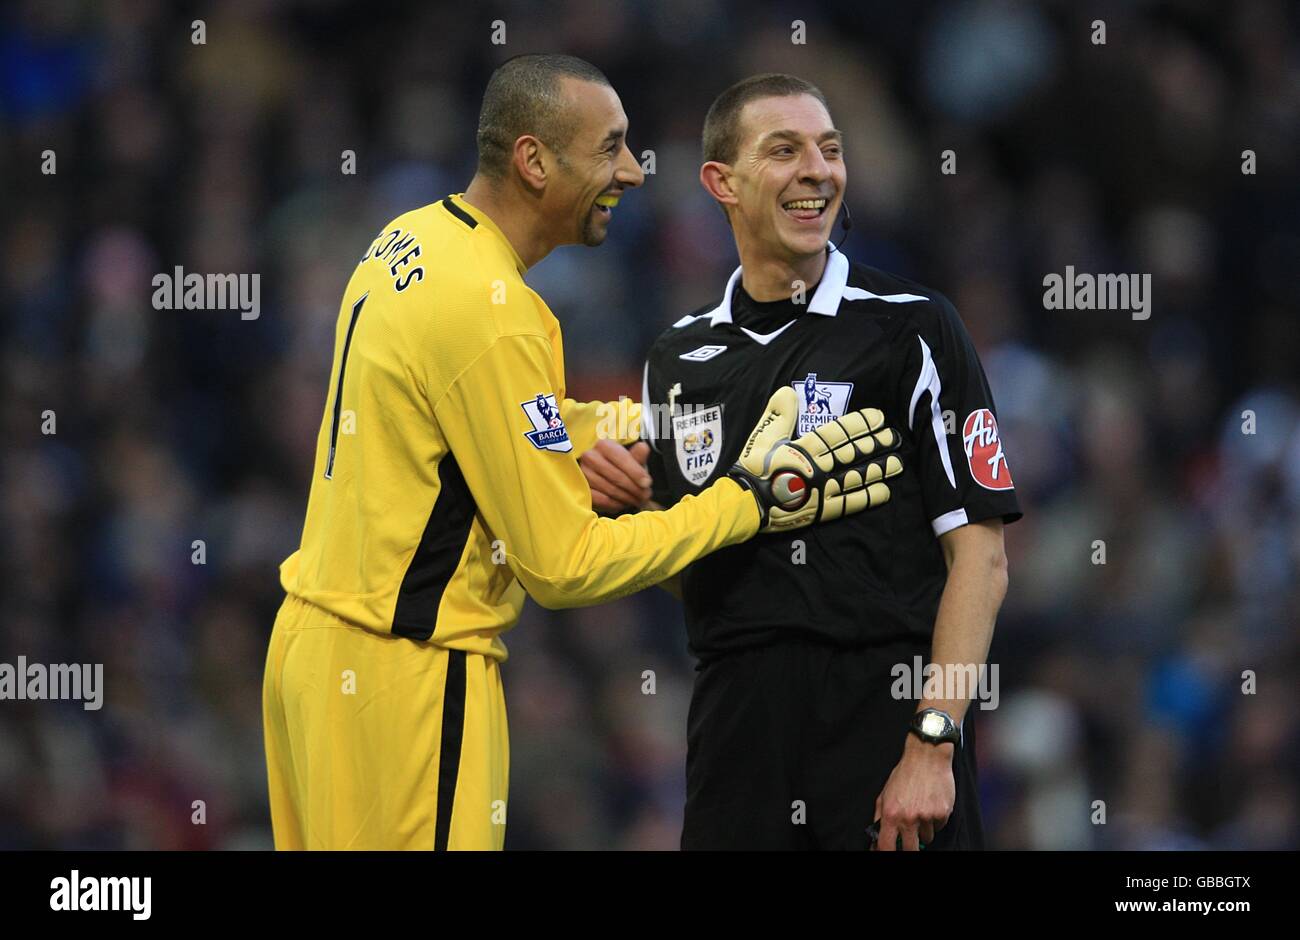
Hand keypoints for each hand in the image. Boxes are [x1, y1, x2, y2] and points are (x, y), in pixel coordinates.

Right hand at [580, 439, 652, 513]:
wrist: (603, 476)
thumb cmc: (619, 466)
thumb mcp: (630, 459)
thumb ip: (638, 454)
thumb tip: (643, 448)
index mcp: (604, 445)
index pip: (623, 459)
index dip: (637, 473)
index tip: (647, 484)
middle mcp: (590, 456)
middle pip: (617, 476)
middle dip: (634, 488)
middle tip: (645, 496)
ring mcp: (584, 473)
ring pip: (610, 489)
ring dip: (626, 498)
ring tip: (636, 500)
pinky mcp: (581, 488)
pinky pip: (601, 499)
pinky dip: (615, 504)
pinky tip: (623, 504)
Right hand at [727, 386, 901, 532]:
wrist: (746, 503)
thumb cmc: (753, 468)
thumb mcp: (762, 435)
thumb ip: (778, 413)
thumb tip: (790, 391)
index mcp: (804, 447)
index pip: (838, 432)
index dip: (860, 424)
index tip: (878, 418)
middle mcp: (817, 467)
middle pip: (852, 453)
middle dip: (875, 444)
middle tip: (894, 438)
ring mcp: (821, 489)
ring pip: (855, 476)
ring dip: (877, 469)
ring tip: (897, 464)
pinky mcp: (821, 510)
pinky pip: (848, 503)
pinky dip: (867, 497)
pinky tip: (884, 492)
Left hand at [871, 735, 954, 850]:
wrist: (927, 757)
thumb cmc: (905, 774)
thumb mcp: (885, 794)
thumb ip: (879, 817)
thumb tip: (876, 836)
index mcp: (891, 814)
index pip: (886, 846)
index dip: (886, 852)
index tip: (890, 852)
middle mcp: (908, 818)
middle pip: (911, 849)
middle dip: (910, 848)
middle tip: (910, 840)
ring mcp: (927, 817)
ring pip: (927, 838)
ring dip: (924, 830)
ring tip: (921, 811)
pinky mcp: (942, 814)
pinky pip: (939, 827)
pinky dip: (935, 821)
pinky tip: (931, 805)